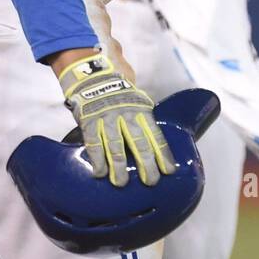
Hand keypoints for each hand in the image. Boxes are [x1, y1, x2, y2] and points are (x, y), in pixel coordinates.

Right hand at [58, 53, 177, 186]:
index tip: (169, 171)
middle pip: (138, 142)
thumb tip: (158, 146)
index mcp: (142, 110)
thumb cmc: (120, 95)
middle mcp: (127, 114)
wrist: (94, 76)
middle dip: (146, 163)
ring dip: (119, 166)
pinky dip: (97, 159)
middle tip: (151, 181)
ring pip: (115, 145)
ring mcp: (108, 117)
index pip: (155, 135)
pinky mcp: (90, 121)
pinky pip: (94, 142)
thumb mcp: (138, 102)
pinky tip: (100, 173)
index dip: (162, 153)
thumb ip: (144, 121)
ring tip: (122, 182)